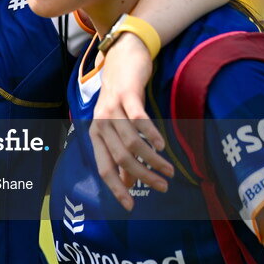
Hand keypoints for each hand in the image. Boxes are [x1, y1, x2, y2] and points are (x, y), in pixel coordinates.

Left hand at [91, 33, 173, 209]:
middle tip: (162, 187)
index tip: (131, 207)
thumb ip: (121, 154)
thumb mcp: (117, 126)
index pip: (104, 168)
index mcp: (95, 134)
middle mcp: (100, 123)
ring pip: (131, 142)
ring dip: (152, 159)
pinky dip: (150, 134)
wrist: (122, 56)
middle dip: (143, 176)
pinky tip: (162, 145)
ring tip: (168, 170)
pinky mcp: (127, 95)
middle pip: (121, 158)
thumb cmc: (121, 97)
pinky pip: (138, 119)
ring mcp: (112, 108)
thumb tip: (128, 184)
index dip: (116, 189)